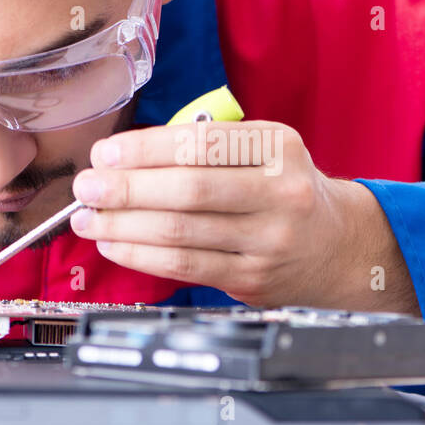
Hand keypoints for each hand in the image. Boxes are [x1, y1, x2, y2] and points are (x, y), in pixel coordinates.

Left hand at [70, 121, 419, 313]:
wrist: (336, 246)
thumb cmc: (284, 190)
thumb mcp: (263, 151)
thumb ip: (206, 148)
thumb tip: (125, 160)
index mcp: (277, 149)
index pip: (200, 146)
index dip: (145, 150)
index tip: (105, 154)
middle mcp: (280, 194)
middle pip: (189, 190)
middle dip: (127, 189)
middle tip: (88, 187)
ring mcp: (269, 241)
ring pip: (181, 233)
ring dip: (124, 226)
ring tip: (89, 218)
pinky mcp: (253, 278)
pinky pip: (185, 266)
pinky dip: (141, 254)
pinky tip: (115, 243)